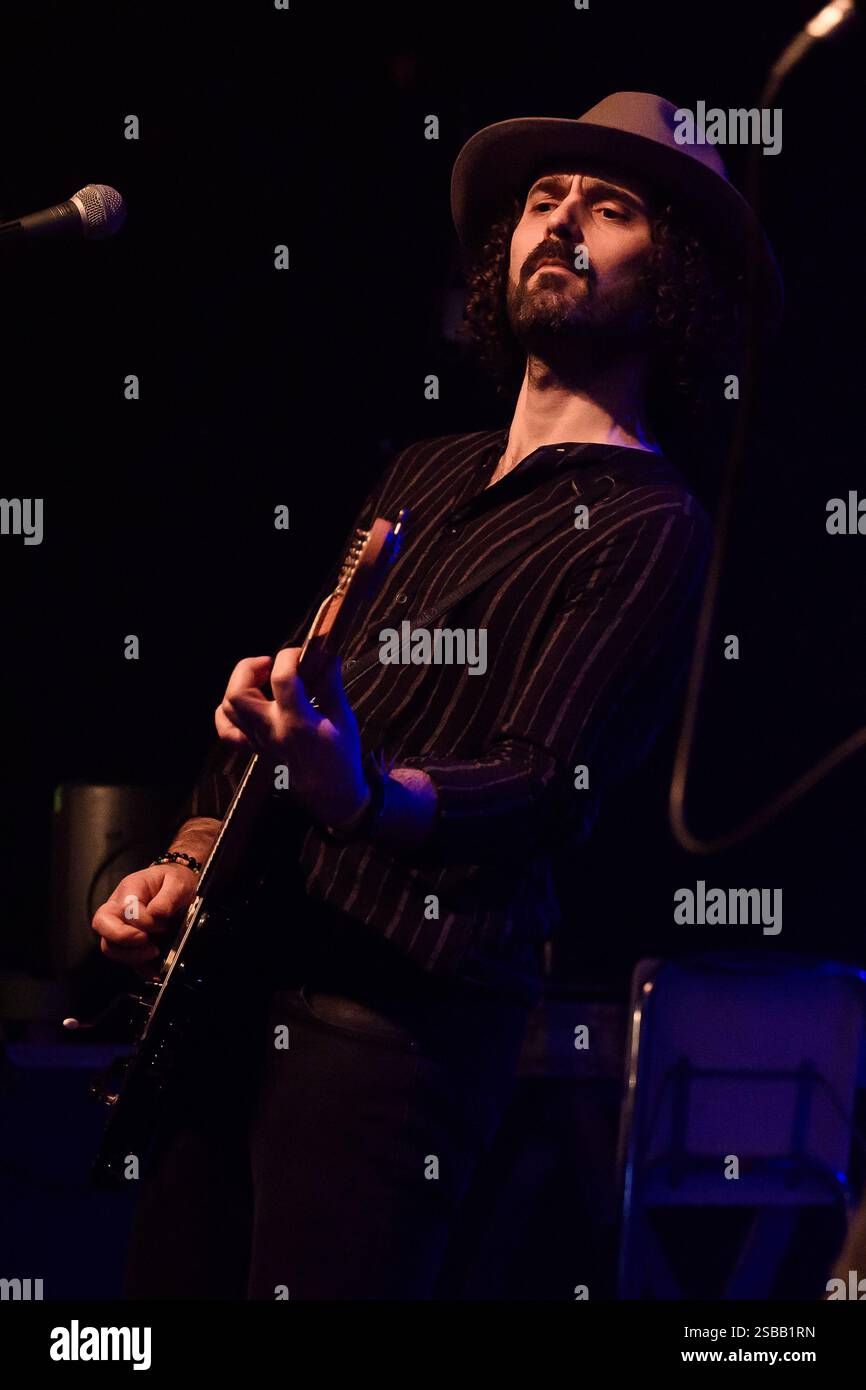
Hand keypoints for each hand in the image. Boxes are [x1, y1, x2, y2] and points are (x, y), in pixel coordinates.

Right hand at [91, 865, 197, 975]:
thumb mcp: (177, 882)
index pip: (125, 910)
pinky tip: (156, 972)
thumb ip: (168, 896)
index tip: (164, 922)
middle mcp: (118, 911)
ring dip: (132, 956)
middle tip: (150, 944)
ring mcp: (121, 929)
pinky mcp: (130, 945)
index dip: (144, 920)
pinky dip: (141, 969)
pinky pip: (128, 961)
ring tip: (156, 953)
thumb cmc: (172, 882)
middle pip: (102, 928)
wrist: (177, 888)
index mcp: (128, 891)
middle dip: (124, 940)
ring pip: (110, 948)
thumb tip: (157, 914)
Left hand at [214, 648, 370, 828]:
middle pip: (238, 692)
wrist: (331, 793)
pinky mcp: (253, 747)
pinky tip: (248, 702)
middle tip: (273, 664)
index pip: (282, 679)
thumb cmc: (342, 756)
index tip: (303, 654)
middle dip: (251, 667)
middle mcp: (270, 730)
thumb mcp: (343, 718)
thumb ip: (330, 684)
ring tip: (263, 678)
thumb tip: (325, 654)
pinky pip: (227, 729)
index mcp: (298, 723)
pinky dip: (228, 711)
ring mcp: (257, 740)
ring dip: (240, 684)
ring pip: (228, 707)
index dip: (289, 657)